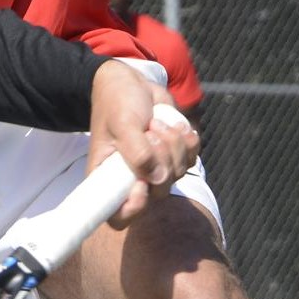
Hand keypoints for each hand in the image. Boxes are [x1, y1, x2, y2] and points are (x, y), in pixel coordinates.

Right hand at [86, 60, 199, 224]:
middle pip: (158, 193)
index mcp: (107, 178)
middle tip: (151, 132)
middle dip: (162, 159)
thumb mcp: (123, 123)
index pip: (118, 216)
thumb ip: (137, 151)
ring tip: (156, 122)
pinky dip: (187, 140)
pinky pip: (191, 158)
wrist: (130, 82)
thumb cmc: (116, 102)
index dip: (134, 209)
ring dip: (173, 144)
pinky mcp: (172, 156)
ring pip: (177, 173)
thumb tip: (158, 178)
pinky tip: (175, 124)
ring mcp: (154, 169)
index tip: (142, 184)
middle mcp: (131, 179)